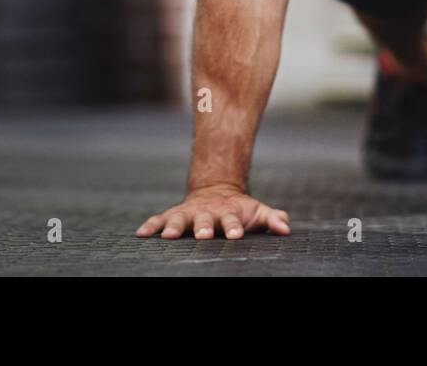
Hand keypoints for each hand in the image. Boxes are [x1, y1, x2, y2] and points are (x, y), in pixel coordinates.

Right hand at [135, 183, 290, 239]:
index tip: (235, 235)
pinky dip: (150, 225)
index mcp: (228, 214)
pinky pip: (159, 219)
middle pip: (204, 221)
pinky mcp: (173, 215)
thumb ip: (272, 218)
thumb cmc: (240, 210)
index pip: (232, 222)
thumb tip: (286, 228)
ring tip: (166, 236)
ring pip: (179, 219)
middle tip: (202, 235)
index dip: (233, 228)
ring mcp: (189, 213)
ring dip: (173, 227)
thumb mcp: (258, 211)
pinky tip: (140, 234)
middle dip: (202, 228)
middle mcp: (207, 214)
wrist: (216, 190)